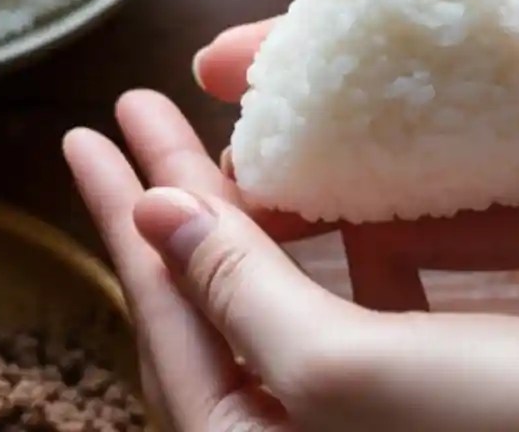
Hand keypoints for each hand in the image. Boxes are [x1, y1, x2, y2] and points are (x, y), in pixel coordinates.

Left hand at [63, 91, 518, 430]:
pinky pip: (360, 299)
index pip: (162, 312)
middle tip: (133, 115)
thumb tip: (153, 216)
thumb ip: (241, 296)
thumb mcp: (349, 368)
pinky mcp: (428, 385)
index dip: (122, 212)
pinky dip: (347, 241)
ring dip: (252, 215)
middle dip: (171, 202)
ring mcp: (361, 410)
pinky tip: (347, 190)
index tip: (90, 129)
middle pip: (208, 297)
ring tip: (228, 138)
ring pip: (279, 291)